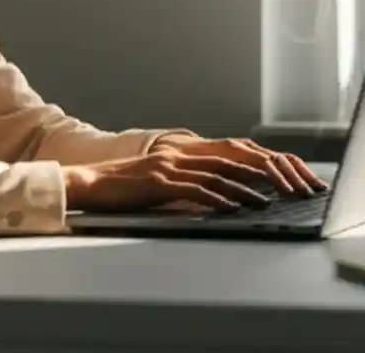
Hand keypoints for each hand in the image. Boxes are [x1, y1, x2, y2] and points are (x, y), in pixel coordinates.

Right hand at [62, 150, 274, 212]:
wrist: (87, 184)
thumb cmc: (117, 191)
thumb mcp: (152, 185)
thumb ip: (176, 188)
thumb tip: (201, 203)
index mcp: (175, 156)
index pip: (219, 159)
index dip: (245, 168)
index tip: (268, 177)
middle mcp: (175, 157)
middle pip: (224, 164)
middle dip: (253, 176)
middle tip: (276, 187)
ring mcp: (168, 168)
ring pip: (215, 177)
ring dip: (242, 191)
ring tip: (264, 202)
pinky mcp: (159, 182)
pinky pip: (195, 191)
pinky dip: (217, 199)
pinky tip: (232, 208)